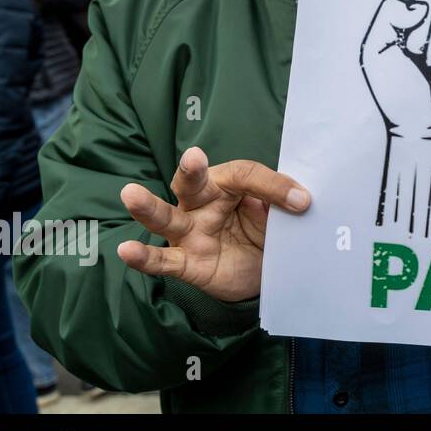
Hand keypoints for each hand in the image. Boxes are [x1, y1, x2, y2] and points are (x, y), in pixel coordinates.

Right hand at [116, 147, 309, 302]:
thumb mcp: (278, 216)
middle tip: (194, 157)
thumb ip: (281, 205)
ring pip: (165, 216)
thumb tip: (302, 200)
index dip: (274, 185)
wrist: (262, 272)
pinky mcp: (186, 262)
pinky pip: (162, 260)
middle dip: (192, 170)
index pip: (245, 174)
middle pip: (193, 182)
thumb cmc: (263, 230)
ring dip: (148, 207)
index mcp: (228, 184)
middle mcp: (202, 203)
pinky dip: (144, 258)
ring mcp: (190, 232)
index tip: (303, 200)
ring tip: (130, 194)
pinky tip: (127, 251)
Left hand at [360, 0, 430, 235]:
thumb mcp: (375, 50)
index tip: (400, 36)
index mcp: (400, 22)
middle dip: (420, 31)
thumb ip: (389, 13)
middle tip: (414, 57)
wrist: (422, 124)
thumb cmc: (395, 92)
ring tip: (430, 70)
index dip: (406, 10)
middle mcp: (426, 24)